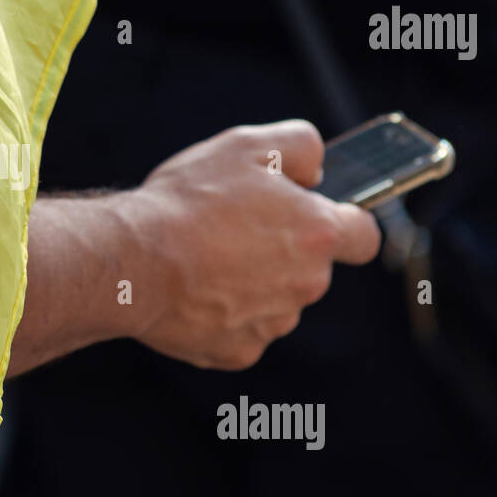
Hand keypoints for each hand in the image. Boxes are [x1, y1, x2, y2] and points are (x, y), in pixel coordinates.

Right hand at [127, 119, 380, 368]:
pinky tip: (193, 291)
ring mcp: (273, 323)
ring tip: (204, 259)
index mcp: (317, 233)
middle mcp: (306, 284)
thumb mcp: (246, 144)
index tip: (318, 216)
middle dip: (282, 250)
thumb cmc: (187, 202)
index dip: (345, 222)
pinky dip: (222, 314)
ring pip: (276, 301)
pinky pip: (242, 330)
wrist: (132, 261)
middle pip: (311, 268)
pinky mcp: (239, 352)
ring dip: (252, 283)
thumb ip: (301, 146)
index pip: (364, 235)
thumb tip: (315, 171)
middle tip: (233, 228)